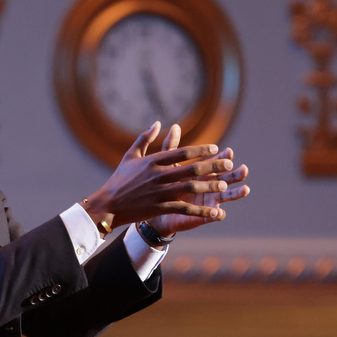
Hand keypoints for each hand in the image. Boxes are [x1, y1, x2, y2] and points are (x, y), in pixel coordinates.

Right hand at [84, 122, 236, 229]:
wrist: (107, 205)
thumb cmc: (119, 180)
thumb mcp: (130, 155)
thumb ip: (145, 138)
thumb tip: (158, 123)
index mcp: (152, 161)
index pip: (181, 152)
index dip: (200, 150)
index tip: (215, 149)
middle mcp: (158, 175)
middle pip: (191, 168)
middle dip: (212, 166)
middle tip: (228, 164)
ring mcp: (159, 192)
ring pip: (190, 187)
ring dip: (209, 186)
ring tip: (224, 185)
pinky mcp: (159, 208)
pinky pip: (184, 208)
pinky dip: (200, 211)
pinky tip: (213, 213)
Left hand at [143, 128, 248, 236]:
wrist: (157, 208)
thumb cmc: (165, 184)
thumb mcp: (168, 165)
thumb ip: (172, 147)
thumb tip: (175, 126)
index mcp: (204, 172)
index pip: (218, 162)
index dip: (224, 157)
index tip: (228, 152)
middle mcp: (211, 185)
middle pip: (228, 178)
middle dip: (236, 174)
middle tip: (243, 169)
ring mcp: (210, 200)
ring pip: (227, 196)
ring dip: (236, 193)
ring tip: (245, 189)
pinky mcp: (205, 215)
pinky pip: (214, 216)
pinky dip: (218, 214)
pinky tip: (220, 213)